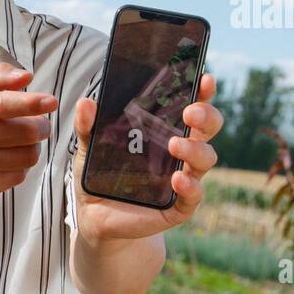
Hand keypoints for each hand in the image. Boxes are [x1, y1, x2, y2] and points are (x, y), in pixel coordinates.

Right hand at [0, 62, 55, 200]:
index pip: (2, 104)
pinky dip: (19, 167)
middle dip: (40, 127)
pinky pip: (18, 176)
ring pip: (28, 156)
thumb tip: (26, 77)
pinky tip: (6, 159)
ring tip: (19, 143)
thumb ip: (0, 77)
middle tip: (36, 125)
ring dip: (31, 148)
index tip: (50, 102)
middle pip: (26, 133)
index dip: (30, 103)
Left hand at [70, 73, 222, 243]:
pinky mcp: (177, 206)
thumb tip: (86, 102)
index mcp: (165, 129)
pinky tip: (178, 180)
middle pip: (207, 128)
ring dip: (195, 150)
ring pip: (206, 159)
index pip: (191, 105)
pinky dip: (191, 187)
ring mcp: (182, 178)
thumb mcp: (88, 148)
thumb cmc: (98, 175)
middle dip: (206, 116)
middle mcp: (180, 151)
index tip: (204, 77)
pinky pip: (193, 196)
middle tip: (190, 111)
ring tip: (174, 144)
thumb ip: (87, 126)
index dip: (202, 91)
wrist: (94, 216)